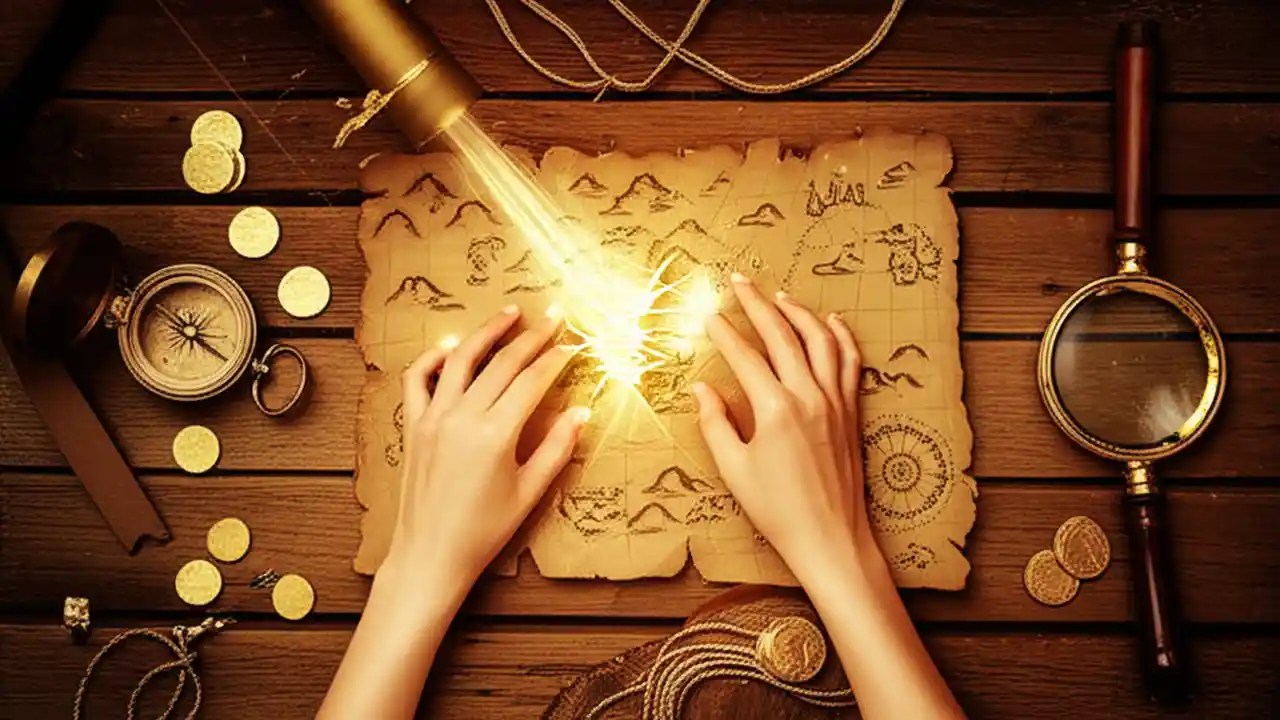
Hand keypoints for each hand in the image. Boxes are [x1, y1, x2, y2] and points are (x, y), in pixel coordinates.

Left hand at [387, 306, 589, 588]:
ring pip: (462, 359)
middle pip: (502, 363)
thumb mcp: (529, 492)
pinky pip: (419, 378)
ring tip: (509, 313)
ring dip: (487, 332)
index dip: (555, 359)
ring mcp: (433, 418)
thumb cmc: (483, 532)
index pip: (532, 381)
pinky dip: (434, 357)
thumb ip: (556, 448)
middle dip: (532, 336)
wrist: (430, 555)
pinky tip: (452, 346)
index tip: (572, 344)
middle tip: (553, 317)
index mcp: (496, 435)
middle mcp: (462, 418)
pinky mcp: (414, 425)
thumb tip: (581, 413)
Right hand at [694, 274, 879, 579]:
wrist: (831, 539)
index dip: (724, 333)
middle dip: (757, 304)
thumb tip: (702, 389)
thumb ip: (716, 424)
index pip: (745, 356)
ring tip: (778, 296)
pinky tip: (829, 321)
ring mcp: (835, 401)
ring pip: (820, 340)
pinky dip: (840, 336)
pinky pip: (849, 362)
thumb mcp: (734, 470)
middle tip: (738, 281)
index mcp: (775, 410)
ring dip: (798, 312)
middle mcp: (809, 396)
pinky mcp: (851, 412)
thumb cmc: (778, 511)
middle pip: (782, 335)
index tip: (709, 315)